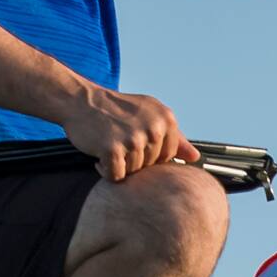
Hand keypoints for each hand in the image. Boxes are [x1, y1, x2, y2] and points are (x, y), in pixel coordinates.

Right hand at [65, 85, 198, 179]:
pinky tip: (99, 154)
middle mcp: (153, 128)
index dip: (149, 155)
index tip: (135, 140)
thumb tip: (196, 157)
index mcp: (166, 119)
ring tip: (109, 144)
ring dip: (119, 165)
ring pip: (133, 173)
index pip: (167, 157)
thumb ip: (174, 137)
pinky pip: (115, 176)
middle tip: (118, 140)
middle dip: (133, 160)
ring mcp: (133, 139)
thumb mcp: (149, 115)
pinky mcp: (112, 149)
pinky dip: (105, 170)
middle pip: (151, 166)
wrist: (81, 101)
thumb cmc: (116, 110)